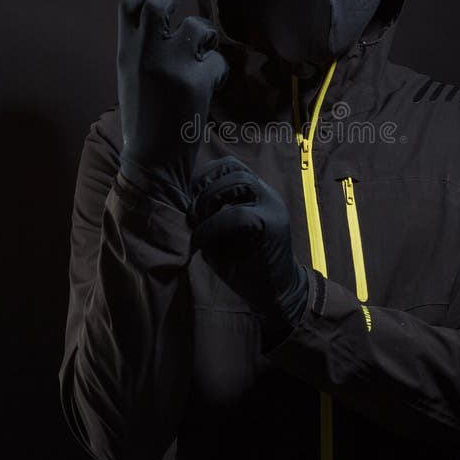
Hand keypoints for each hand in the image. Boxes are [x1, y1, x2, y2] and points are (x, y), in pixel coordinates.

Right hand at [117, 0, 227, 211]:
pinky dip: (217, 71)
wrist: (151, 161)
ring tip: (204, 57)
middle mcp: (143, 54)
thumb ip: (147, 50)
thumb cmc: (146, 120)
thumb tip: (175, 25)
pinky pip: (215, 62)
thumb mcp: (135, 78)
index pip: (129, 5)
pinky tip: (210, 87)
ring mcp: (168, 66)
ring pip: (197, 30)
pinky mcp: (193, 82)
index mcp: (126, 53)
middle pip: (160, 4)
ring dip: (206, 38)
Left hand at [190, 156, 308, 340]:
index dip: (206, 175)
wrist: (275, 293)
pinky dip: (213, 226)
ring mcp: (272, 208)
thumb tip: (184, 202)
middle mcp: (267, 195)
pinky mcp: (271, 226)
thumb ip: (211, 213)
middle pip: (233, 169)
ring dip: (210, 200)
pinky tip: (201, 241)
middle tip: (191, 214)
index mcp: (257, 194)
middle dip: (205, 188)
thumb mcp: (224, 234)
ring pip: (238, 182)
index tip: (190, 198)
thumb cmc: (245, 264)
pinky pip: (237, 215)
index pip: (231, 165)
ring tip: (198, 223)